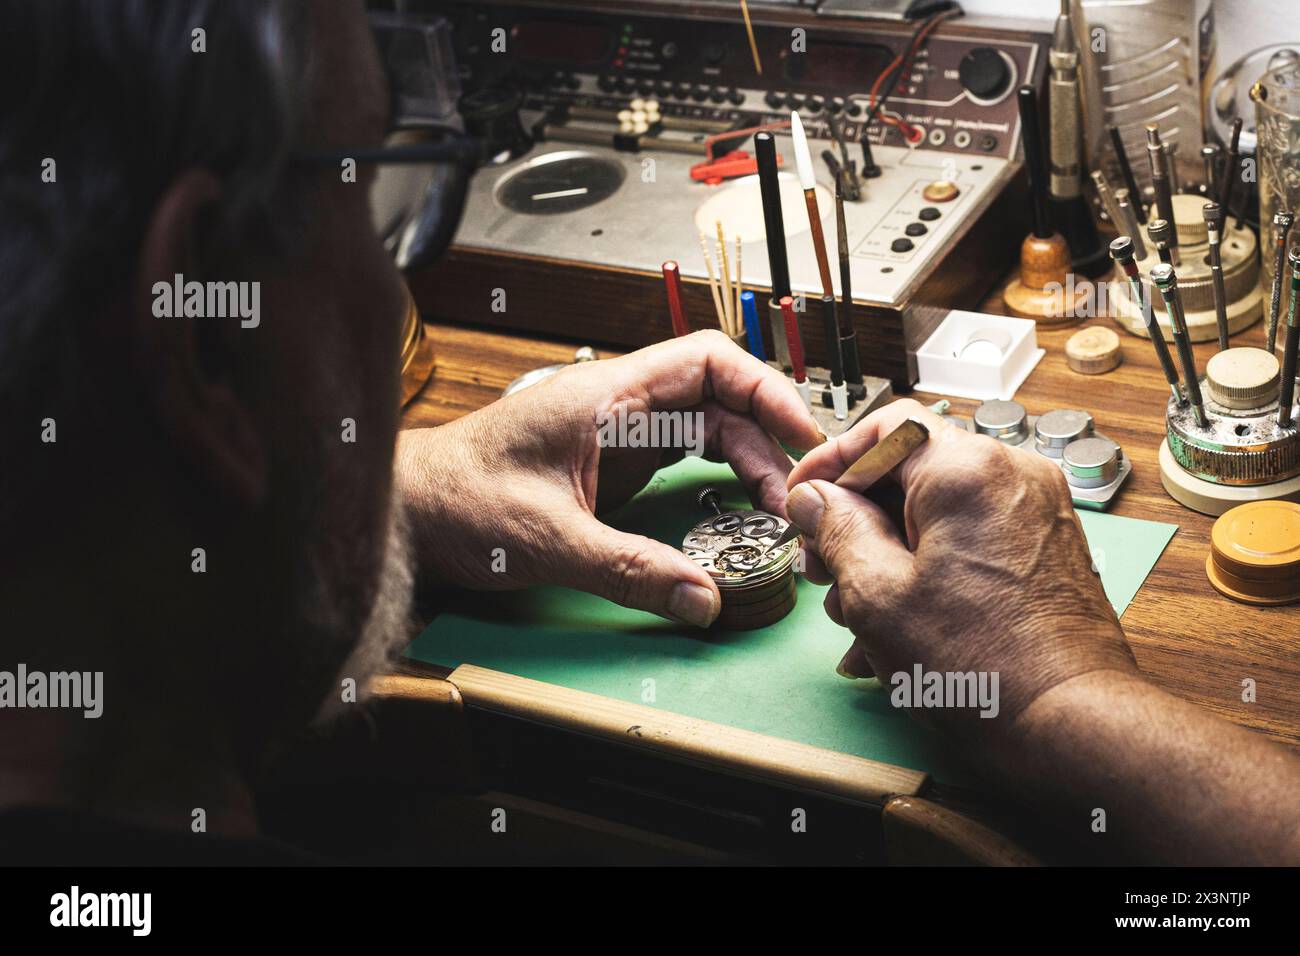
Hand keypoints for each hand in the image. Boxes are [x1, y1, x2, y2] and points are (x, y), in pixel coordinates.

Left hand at [397, 330, 823, 626]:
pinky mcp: (612, 464)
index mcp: (604, 395)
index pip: (706, 360)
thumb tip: (701, 598)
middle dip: (765, 440)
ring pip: (705, 428)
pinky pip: (682, 458)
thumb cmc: (455, 498)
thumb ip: (628, 571)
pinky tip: (736, 508)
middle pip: (718, 399)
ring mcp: (617, 433)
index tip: (800, 432)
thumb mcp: (546, 538)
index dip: (764, 388)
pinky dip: (717, 478)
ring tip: (774, 509)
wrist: (408, 512)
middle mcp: (617, 405)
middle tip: (794, 495)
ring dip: (746, 462)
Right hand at [784, 398, 1137, 735]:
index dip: (831, 461)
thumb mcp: (877, 594)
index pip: (883, 427)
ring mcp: (1035, 510)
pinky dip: (927, 565)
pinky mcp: (1045, 545)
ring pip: (936, 509)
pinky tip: (898, 620)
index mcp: (967, 470)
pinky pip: (969, 536)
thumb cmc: (985, 668)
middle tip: (823, 565)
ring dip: (886, 550)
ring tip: (856, 610)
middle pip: (909, 470)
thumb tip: (813, 496)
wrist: (1069, 724)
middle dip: (855, 518)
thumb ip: (836, 529)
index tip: (803, 496)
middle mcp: (1011, 475)